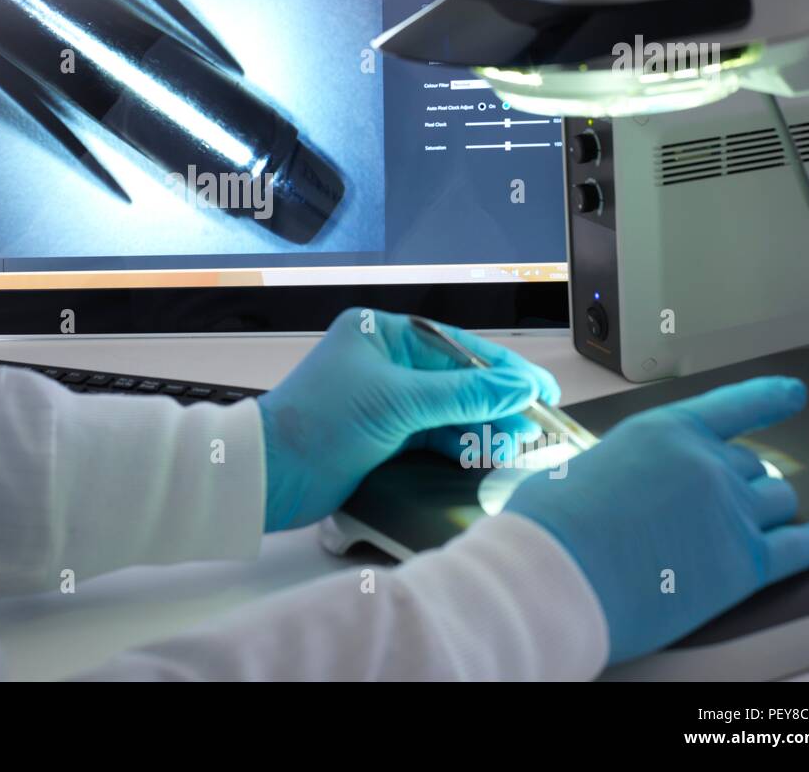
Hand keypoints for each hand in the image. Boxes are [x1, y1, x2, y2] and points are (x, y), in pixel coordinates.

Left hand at [258, 308, 560, 531]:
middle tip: (538, 419)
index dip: (500, 367)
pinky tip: (487, 450)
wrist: (270, 475)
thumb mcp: (397, 402)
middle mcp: (381, 361)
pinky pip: (433, 433)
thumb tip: (514, 388)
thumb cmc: (317, 423)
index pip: (454, 345)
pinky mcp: (382, 435)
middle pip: (455, 378)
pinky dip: (460, 442)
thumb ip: (462, 395)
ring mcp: (382, 399)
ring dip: (483, 424)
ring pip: (447, 409)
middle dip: (497, 399)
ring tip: (520, 440)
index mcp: (377, 333)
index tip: (537, 385)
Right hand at [505, 377, 808, 664]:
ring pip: (779, 503)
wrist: (558, 572)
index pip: (735, 406)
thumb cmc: (556, 523)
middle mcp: (707, 463)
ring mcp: (732, 511)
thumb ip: (630, 468)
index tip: (791, 394)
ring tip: (745, 527)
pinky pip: (800, 547)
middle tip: (713, 505)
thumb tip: (635, 488)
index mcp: (665, 431)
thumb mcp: (589, 466)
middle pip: (752, 466)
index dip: (769, 398)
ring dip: (765, 512)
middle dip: (738, 482)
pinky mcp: (746, 563)